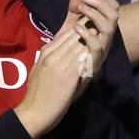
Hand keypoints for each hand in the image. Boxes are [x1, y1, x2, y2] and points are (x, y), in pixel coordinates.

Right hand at [15, 17, 96, 138]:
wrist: (34, 113)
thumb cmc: (38, 95)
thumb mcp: (41, 70)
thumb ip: (52, 58)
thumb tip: (63, 52)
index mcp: (46, 52)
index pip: (65, 33)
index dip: (80, 27)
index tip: (91, 26)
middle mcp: (52, 53)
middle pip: (74, 34)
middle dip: (88, 29)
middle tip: (101, 26)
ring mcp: (60, 62)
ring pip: (80, 41)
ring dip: (93, 38)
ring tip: (104, 34)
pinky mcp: (69, 73)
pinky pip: (85, 56)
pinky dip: (93, 50)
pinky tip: (101, 49)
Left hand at [69, 0, 119, 72]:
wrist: (56, 90)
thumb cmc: (65, 59)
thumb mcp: (68, 33)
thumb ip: (73, 14)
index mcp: (101, 31)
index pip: (112, 8)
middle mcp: (104, 40)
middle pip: (114, 15)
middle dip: (100, 1)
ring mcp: (101, 52)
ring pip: (109, 28)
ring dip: (95, 13)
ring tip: (81, 8)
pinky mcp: (93, 63)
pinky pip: (97, 46)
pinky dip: (87, 34)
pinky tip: (76, 28)